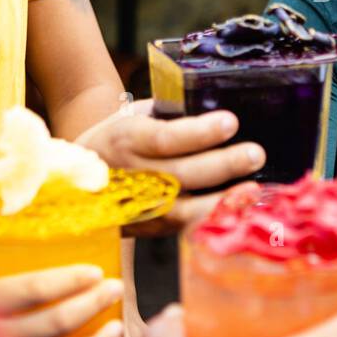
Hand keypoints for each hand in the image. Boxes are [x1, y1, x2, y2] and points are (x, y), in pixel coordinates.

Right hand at [78, 100, 265, 235]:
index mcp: (126, 139)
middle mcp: (133, 176)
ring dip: (223, 201)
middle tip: (255, 154)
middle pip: (182, 174)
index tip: (231, 122)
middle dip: (223, 165)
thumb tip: (213, 107)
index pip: (166, 138)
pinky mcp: (153, 229)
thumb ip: (168, 114)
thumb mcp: (133, 117)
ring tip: (254, 189)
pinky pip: (188, 227)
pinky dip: (215, 220)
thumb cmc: (118, 139)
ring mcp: (142, 207)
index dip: (200, 133)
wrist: (80, 183)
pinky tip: (241, 210)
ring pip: (186, 210)